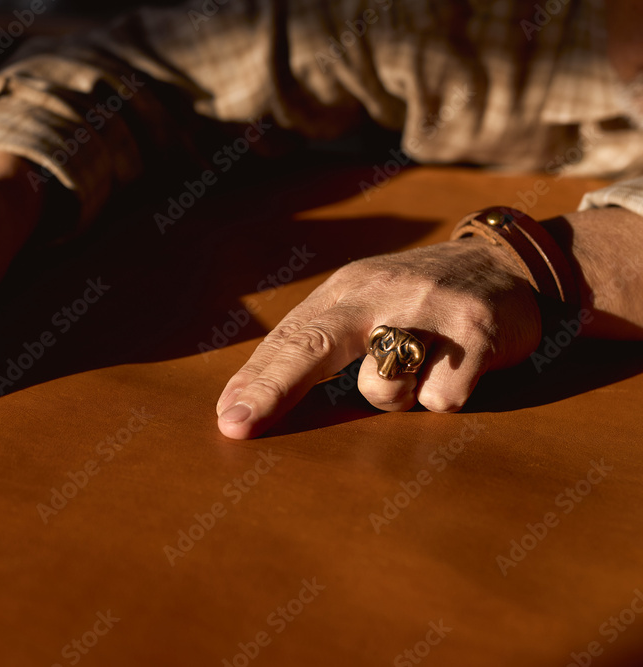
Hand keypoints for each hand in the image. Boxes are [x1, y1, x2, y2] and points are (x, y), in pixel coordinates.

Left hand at [215, 239, 542, 438]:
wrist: (505, 265)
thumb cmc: (414, 301)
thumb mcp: (362, 302)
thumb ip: (315, 339)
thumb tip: (246, 397)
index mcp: (346, 290)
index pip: (291, 338)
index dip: (257, 380)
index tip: (229, 418)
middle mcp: (382, 292)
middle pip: (316, 345)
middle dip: (273, 388)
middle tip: (238, 425)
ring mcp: (430, 309)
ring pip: (383, 391)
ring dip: (396, 397)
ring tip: (420, 367)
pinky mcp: (476, 333)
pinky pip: (441, 399)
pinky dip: (444, 396)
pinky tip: (456, 368)